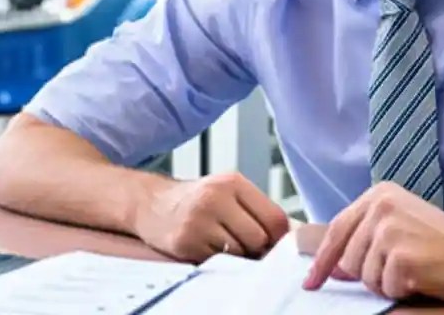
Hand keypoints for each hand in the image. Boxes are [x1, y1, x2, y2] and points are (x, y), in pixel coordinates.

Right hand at [133, 172, 290, 262]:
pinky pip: (218, 262)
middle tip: (240, 242)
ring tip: (219, 240)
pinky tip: (204, 245)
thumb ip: (257, 210)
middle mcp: (214, 197)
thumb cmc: (197, 200)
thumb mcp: (228, 192)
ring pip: (240, 253)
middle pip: (259, 238)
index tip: (270, 242)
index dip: (278, 237)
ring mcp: (198, 220)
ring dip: (235, 255)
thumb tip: (292, 238)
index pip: (275, 218)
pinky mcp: (185, 241)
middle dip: (254, 247)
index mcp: (232, 182)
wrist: (151, 204)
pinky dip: (216, 259)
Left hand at [304, 182, 443, 302]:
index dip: (322, 261)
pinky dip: (404, 291)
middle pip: (349, 260)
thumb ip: (364, 241)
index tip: (311, 283)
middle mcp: (380, 205)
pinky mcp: (401, 255)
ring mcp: (389, 229)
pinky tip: (425, 277)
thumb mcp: (400, 231)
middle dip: (371, 275)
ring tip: (417, 270)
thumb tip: (331, 267)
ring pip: (365, 277)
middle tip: (405, 269)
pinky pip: (386, 288)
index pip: (337, 231)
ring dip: (388, 284)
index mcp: (378, 194)